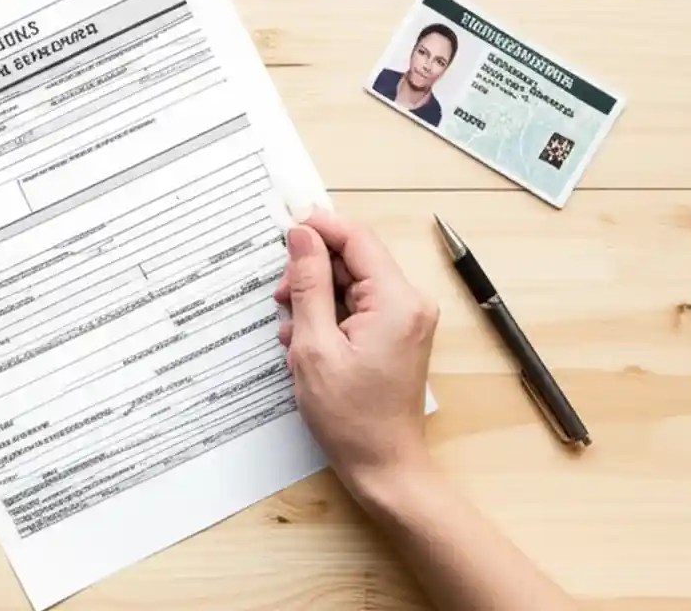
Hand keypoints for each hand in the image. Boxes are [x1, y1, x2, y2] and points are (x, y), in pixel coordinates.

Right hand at [274, 211, 437, 493]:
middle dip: (311, 274)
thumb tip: (301, 236)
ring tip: (293, 335)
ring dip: (315, 301)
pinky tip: (307, 345)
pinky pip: (358, 307)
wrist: (384, 466)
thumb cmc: (350, 417)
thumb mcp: (314, 346)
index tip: (284, 225)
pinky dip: (329, 318)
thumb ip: (308, 285)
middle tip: (280, 300)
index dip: (319, 227)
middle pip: (353, 261)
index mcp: (396, 301)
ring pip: (351, 285)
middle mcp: (410, 303)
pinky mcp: (397, 335)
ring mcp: (406, 320)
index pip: (357, 240)